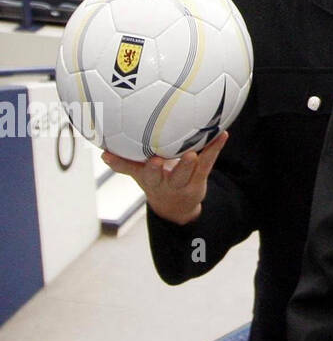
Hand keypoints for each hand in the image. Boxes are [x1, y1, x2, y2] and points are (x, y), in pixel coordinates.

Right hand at [101, 130, 229, 226]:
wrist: (176, 206)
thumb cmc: (155, 181)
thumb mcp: (139, 174)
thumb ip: (124, 163)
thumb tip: (102, 152)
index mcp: (151, 180)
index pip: (146, 175)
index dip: (147, 169)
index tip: (150, 160)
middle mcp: (168, 183)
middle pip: (167, 178)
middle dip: (164, 170)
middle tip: (162, 159)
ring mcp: (186, 182)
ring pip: (190, 172)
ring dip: (194, 161)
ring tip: (194, 151)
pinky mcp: (201, 179)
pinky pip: (209, 163)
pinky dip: (215, 148)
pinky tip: (223, 134)